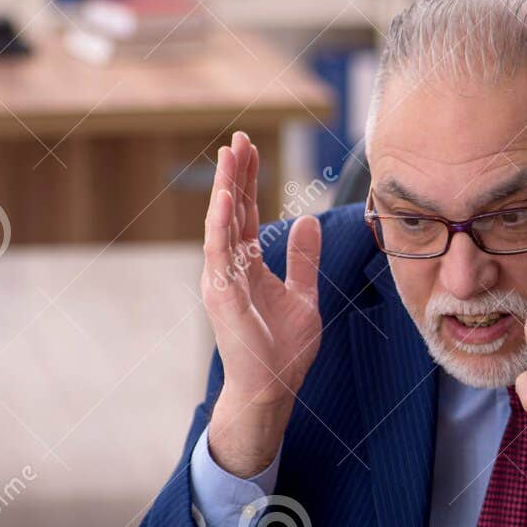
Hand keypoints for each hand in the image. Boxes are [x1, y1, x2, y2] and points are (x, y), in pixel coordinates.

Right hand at [201, 130, 321, 477]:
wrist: (272, 389)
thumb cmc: (283, 349)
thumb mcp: (302, 295)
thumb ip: (302, 259)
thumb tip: (306, 220)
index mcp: (247, 266)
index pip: (247, 214)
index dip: (250, 181)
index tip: (252, 148)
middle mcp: (229, 268)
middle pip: (233, 211)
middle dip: (237, 174)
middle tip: (240, 137)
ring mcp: (222, 280)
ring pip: (222, 224)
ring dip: (227, 188)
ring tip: (231, 154)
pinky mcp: (221, 295)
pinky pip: (220, 252)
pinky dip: (223, 223)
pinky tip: (229, 197)